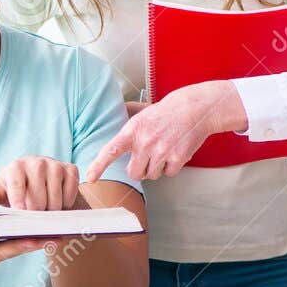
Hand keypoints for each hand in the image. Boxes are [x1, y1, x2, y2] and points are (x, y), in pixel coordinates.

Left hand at [0, 155, 83, 211]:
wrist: (36, 175)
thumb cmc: (15, 187)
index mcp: (15, 167)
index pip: (17, 186)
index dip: (19, 201)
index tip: (21, 214)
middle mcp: (36, 162)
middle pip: (38, 197)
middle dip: (36, 214)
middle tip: (33, 220)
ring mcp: (54, 164)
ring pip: (56, 197)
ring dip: (51, 211)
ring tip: (44, 214)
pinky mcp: (70, 168)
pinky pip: (72, 191)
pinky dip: (67, 202)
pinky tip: (58, 203)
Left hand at [84, 81, 246, 182]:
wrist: (195, 108)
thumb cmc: (166, 113)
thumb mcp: (142, 114)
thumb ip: (127, 129)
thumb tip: (109, 134)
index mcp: (133, 130)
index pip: (111, 150)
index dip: (99, 166)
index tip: (90, 178)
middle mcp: (145, 142)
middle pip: (134, 173)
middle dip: (140, 169)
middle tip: (148, 157)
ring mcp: (162, 150)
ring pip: (152, 175)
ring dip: (157, 168)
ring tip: (164, 150)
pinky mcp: (178, 158)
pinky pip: (168, 174)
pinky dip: (172, 167)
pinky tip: (176, 152)